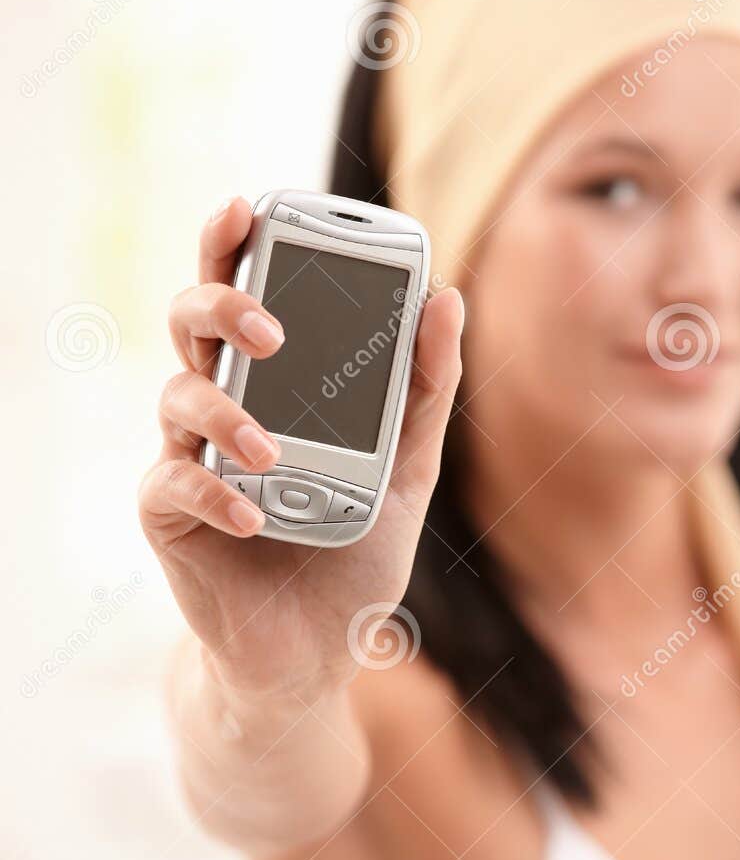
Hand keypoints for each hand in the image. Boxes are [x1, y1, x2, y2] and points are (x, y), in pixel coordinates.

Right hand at [139, 197, 462, 701]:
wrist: (316, 652)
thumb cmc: (354, 551)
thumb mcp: (408, 468)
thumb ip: (424, 389)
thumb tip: (448, 299)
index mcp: (271, 382)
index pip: (242, 294)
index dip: (230, 244)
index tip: (246, 207)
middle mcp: (222, 405)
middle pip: (190, 323)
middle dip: (219, 304)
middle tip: (269, 327)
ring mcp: (190, 456)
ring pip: (177, 394)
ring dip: (225, 411)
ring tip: (273, 452)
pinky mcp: (171, 515)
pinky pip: (174, 483)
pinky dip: (214, 491)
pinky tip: (255, 513)